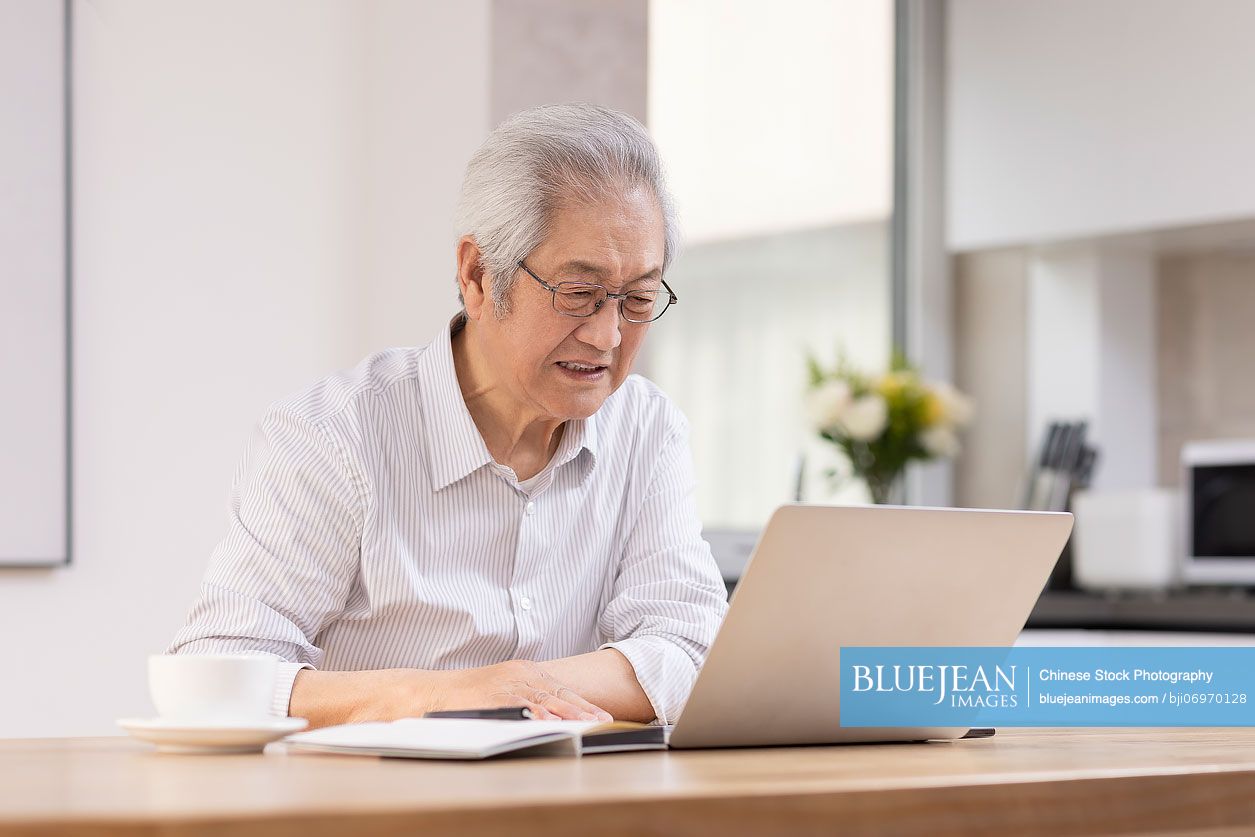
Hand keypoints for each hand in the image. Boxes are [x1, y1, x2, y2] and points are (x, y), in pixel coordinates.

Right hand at [430, 659, 613, 721]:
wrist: (435, 691)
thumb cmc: (468, 694)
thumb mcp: (504, 688)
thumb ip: (528, 697)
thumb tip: (552, 714)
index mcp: (525, 671)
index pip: (560, 688)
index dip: (582, 703)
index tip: (600, 715)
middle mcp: (520, 674)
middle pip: (558, 692)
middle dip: (583, 708)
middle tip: (602, 721)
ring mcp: (507, 685)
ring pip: (545, 699)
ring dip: (568, 713)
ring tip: (586, 724)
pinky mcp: (494, 697)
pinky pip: (520, 706)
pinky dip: (537, 715)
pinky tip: (552, 723)